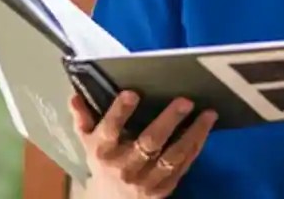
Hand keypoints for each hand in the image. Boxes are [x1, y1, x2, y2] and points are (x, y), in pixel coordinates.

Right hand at [68, 90, 216, 197]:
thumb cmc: (102, 163)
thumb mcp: (87, 142)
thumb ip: (83, 119)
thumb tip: (75, 96)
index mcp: (103, 151)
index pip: (110, 130)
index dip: (120, 112)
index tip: (132, 93)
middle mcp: (124, 167)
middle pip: (148, 143)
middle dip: (168, 121)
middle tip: (185, 101)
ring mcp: (145, 181)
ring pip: (173, 155)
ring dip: (193, 133)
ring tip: (208, 114)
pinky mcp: (163, 189)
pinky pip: (183, 166)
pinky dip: (196, 146)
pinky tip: (205, 129)